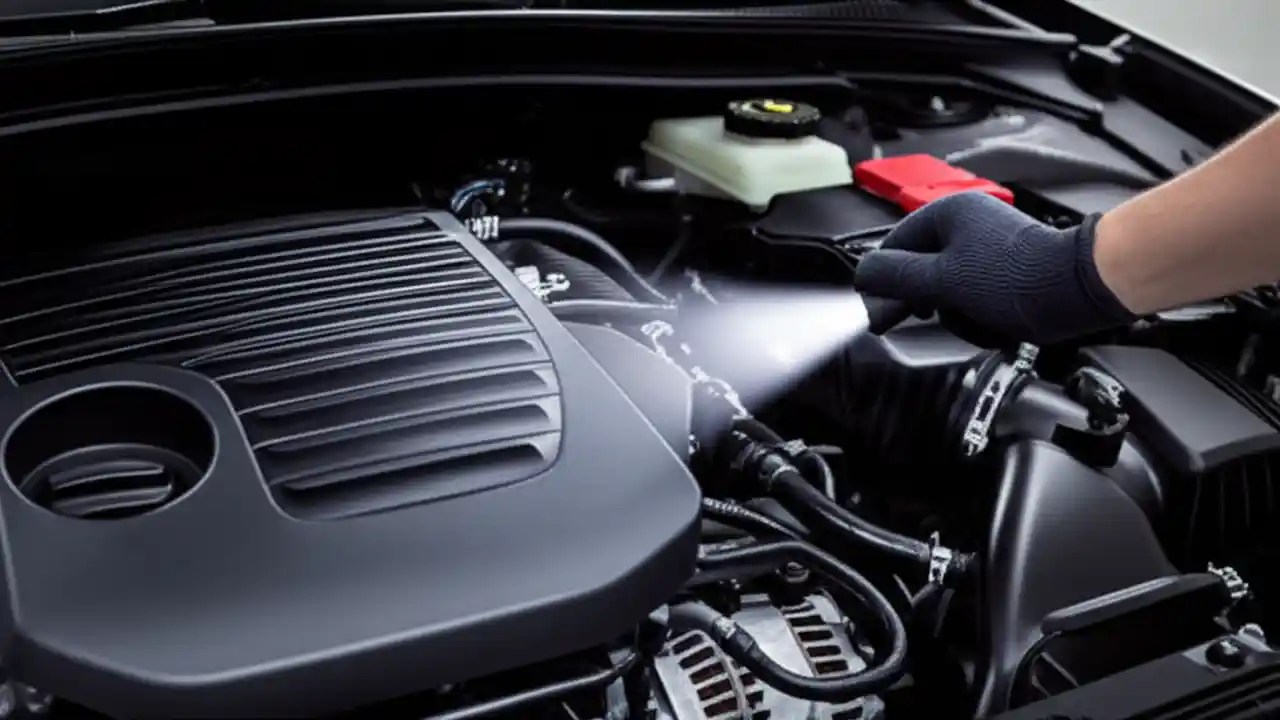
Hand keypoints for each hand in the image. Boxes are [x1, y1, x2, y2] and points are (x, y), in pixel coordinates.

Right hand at [853, 192, 1135, 343]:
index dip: (881, 280)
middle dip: (921, 298)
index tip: (876, 310)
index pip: (893, 245)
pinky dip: (973, 311)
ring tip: (970, 319)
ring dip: (950, 309)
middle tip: (915, 318)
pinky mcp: (1004, 269)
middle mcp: (966, 223)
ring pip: (944, 284)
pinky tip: (988, 322)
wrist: (1076, 291)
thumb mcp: (941, 280)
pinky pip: (970, 293)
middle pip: (918, 266)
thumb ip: (895, 278)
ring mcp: (986, 246)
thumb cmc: (1016, 279)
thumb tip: (863, 275)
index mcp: (947, 212)